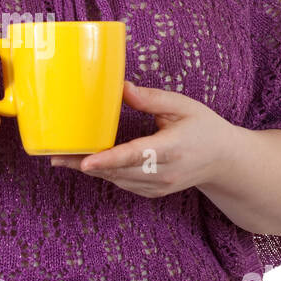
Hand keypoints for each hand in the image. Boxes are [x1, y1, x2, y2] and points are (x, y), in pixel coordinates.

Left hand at [49, 80, 237, 197]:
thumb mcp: (183, 106)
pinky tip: (87, 163)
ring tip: (61, 158)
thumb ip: (152, 98)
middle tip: (55, 155)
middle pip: (119, 171)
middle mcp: (165, 172)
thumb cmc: (203, 127)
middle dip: (85, 164)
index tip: (85, 161)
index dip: (109, 159)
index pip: (137, 155)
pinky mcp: (153, 193)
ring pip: (117, 180)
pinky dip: (105, 174)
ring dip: (91, 170)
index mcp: (173, 148)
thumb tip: (120, 88)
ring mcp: (159, 186)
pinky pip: (123, 184)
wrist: (224, 161)